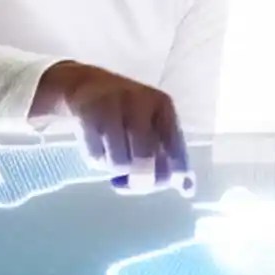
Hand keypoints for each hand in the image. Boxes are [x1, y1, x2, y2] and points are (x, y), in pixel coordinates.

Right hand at [38, 62, 191, 194]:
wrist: (85, 84)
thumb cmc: (125, 111)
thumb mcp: (153, 126)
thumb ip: (171, 156)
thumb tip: (189, 190)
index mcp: (162, 106)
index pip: (175, 153)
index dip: (166, 178)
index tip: (155, 184)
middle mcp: (140, 102)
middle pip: (145, 160)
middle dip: (138, 181)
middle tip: (129, 183)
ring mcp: (112, 105)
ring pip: (120, 163)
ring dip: (115, 170)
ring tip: (111, 157)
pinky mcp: (88, 113)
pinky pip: (96, 157)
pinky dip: (97, 161)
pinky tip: (98, 147)